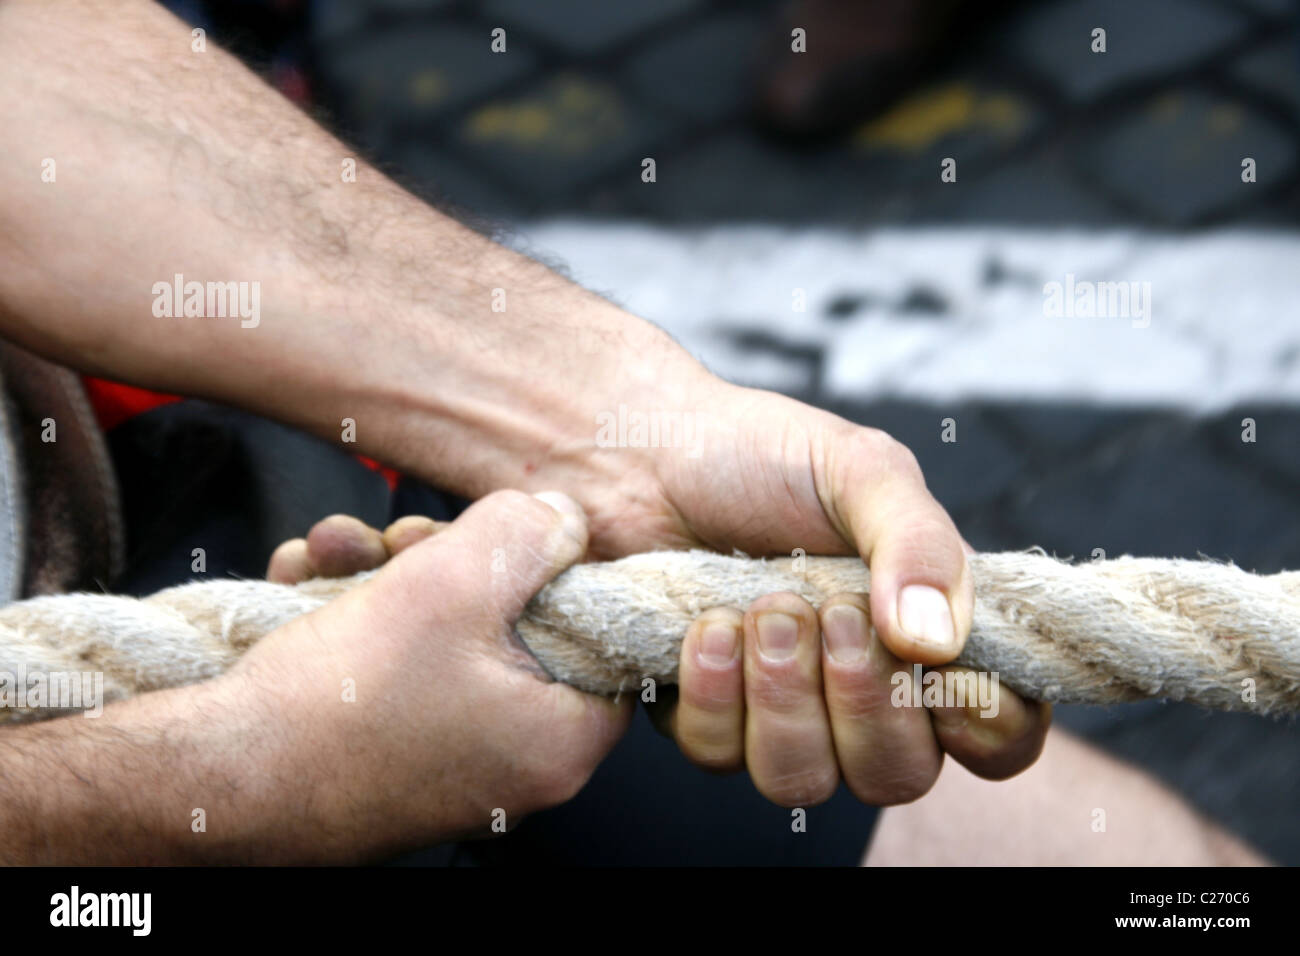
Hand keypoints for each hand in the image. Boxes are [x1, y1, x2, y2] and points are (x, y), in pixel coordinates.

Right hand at [222, 490, 631, 858]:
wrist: (218, 779)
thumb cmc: (340, 703)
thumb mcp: (454, 582)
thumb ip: (527, 535)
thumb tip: (564, 521)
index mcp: (559, 739)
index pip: (605, 644)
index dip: (564, 577)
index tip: (519, 544)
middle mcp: (513, 762)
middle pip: (514, 628)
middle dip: (449, 561)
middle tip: (405, 540)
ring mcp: (449, 760)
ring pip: (444, 638)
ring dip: (388, 578)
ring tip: (334, 552)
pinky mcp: (390, 752)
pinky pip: (398, 669)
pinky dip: (358, 619)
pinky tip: (310, 582)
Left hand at [529, 375, 1050, 806]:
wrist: (644, 450)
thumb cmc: (763, 454)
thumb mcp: (861, 470)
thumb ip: (920, 544)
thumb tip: (939, 643)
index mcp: (928, 635)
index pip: (997, 732)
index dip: (986, 723)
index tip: (941, 671)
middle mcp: (862, 689)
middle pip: (898, 774)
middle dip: (867, 701)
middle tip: (831, 612)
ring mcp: (782, 711)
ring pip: (806, 781)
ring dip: (786, 700)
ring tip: (764, 609)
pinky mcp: (705, 716)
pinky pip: (719, 755)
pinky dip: (714, 692)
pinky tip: (707, 626)